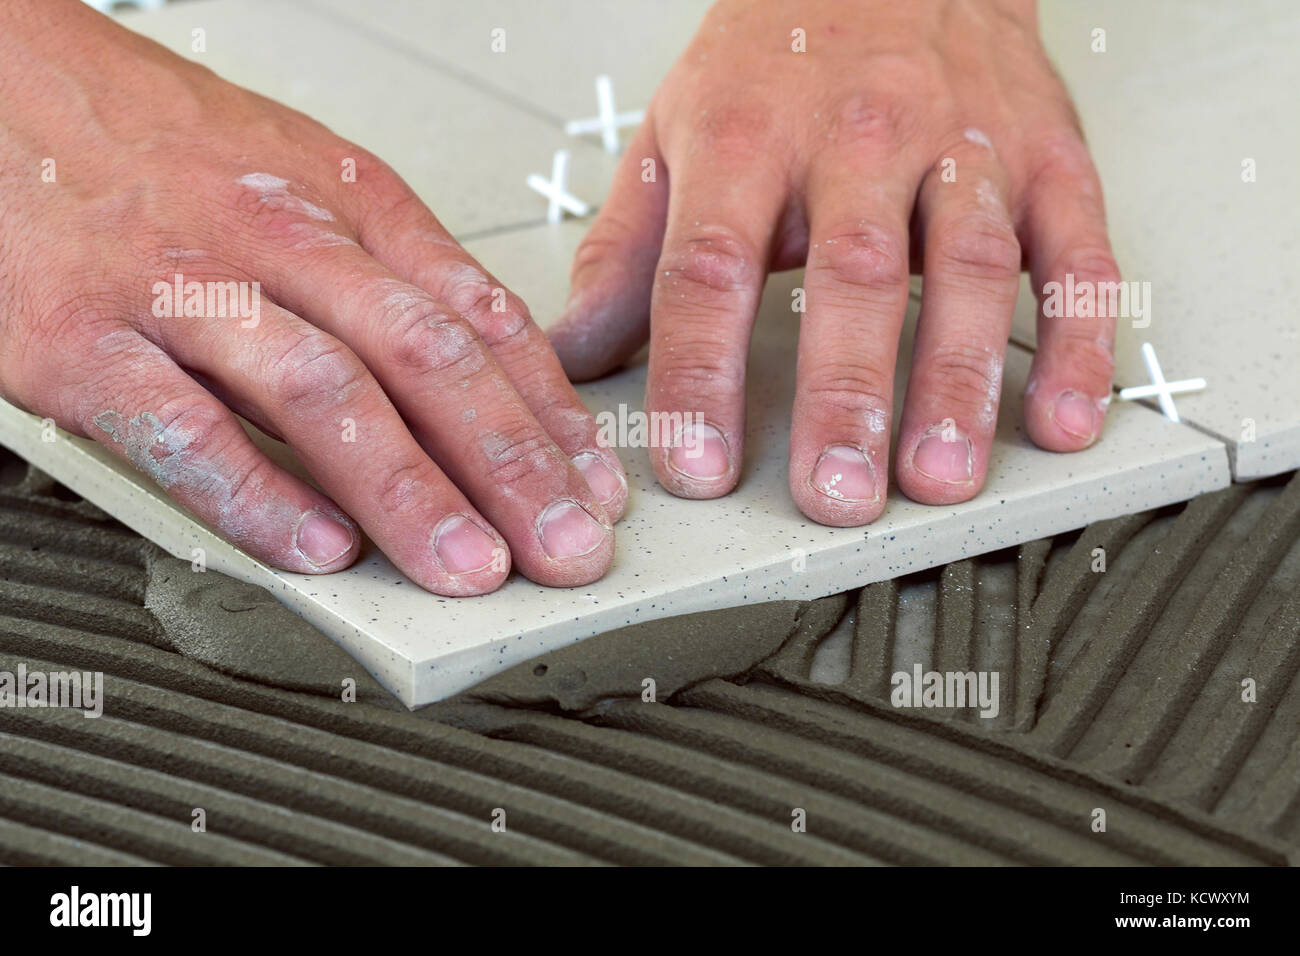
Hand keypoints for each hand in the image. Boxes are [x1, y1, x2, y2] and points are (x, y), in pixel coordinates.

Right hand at [0, 1, 627, 595]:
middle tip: (565, 545)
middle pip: (424, 359)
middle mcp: (281, 242)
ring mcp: (184, 291)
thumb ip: (399, 279)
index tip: (593, 486)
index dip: (549, 414)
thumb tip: (496, 382)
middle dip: (509, 466)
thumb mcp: (311, 185)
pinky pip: (182, 428)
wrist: (2, 86)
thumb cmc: (168, 151)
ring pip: (322, 393)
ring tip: (469, 567)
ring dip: (410, 491)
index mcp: (351, 204)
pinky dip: (257, 495)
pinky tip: (319, 549)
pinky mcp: (83, 341)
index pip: (480, 319)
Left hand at [549, 0, 1117, 525]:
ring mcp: (965, 149)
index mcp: (750, 139)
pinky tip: (1063, 419)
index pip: (711, 268)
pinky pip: (1077, 253)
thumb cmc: (777, 54)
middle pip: (851, 276)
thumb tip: (574, 353)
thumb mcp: (672, 132)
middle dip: (845, 394)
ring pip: (971, 268)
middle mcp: (860, 140)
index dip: (701, 373)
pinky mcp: (1048, 160)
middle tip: (835, 495)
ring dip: (959, 380)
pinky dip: (1080, 341)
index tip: (697, 465)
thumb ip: (627, 252)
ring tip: (941, 477)